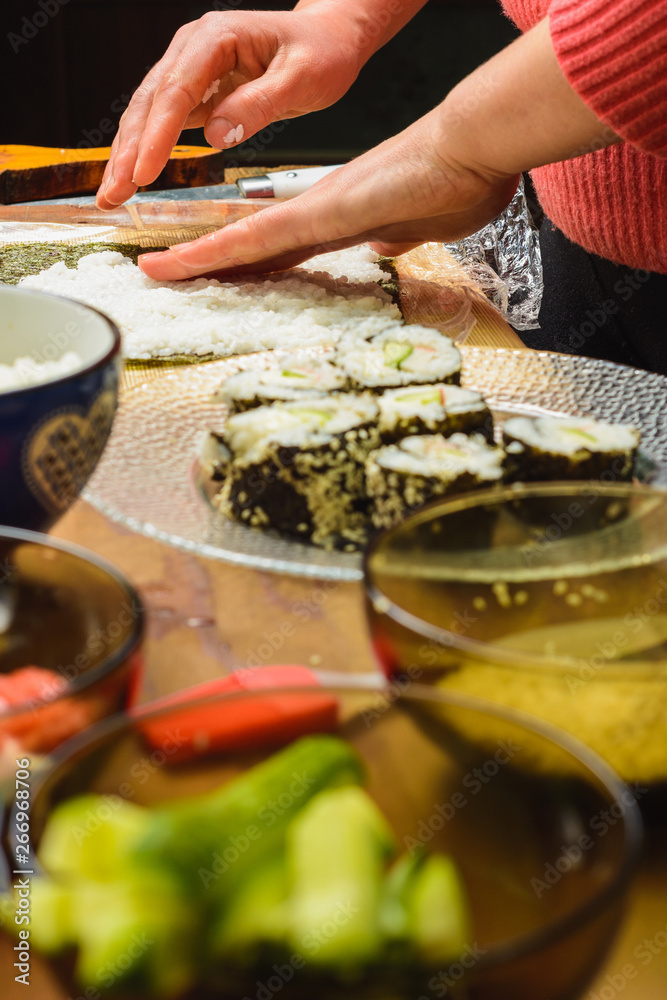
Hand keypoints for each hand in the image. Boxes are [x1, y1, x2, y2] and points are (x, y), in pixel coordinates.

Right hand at [95, 6, 366, 210]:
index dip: (157, 135)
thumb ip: (258, 105)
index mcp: (215, 38)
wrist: (327, 39)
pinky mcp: (196, 92)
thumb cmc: (320, 53)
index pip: (177, 90)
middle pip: (149, 103)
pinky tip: (132, 177)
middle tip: (112, 195)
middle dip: (127, 152)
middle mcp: (192, 48)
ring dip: (127, 155)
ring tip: (111, 195)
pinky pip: (163, 123)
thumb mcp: (300, 79)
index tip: (145, 174)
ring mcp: (189, 70)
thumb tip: (216, 136)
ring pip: (147, 114)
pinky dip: (145, 151)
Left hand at [137, 108, 520, 280]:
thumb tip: (384, 251)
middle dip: (211, 263)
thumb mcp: (426, 226)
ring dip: (197, 258)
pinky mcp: (322, 211)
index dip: (250, 263)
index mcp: (344, 220)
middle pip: (254, 245)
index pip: (284, 248)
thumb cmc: (462, 182)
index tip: (225, 277)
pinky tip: (182, 264)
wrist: (475, 146)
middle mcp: (321, 212)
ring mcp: (318, 210)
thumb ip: (400, 237)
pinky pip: (259, 237)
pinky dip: (218, 252)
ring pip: (244, 240)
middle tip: (165, 272)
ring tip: (151, 270)